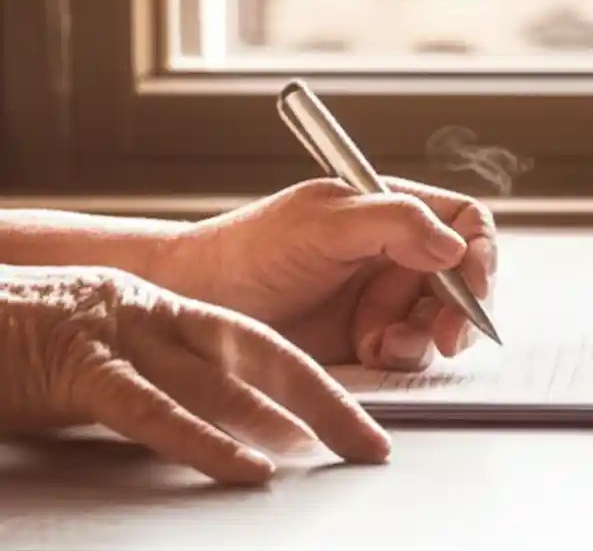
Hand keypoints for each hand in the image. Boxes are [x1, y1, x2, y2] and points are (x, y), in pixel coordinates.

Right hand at [0, 265, 390, 484]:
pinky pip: (149, 406)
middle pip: (259, 355)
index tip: (353, 423)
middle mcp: (148, 313)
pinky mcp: (73, 363)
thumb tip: (221, 432)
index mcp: (157, 312)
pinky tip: (246, 466)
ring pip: (217, 376)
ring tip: (331, 452)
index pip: (255, 345)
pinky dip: (203, 438)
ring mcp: (114, 331)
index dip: (310, 384)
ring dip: (280, 418)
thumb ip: (157, 388)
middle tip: (371, 444)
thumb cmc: (12, 347)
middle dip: (323, 401)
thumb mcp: (98, 366)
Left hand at [156, 178, 496, 370]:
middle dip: (463, 308)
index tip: (473, 284)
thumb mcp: (322, 223)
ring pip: (441, 321)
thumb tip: (454, 243)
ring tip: (386, 343)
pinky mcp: (368, 339)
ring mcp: (384, 298)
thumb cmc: (248, 249)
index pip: (465, 223)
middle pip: (464, 278)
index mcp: (393, 210)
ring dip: (426, 336)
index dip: (479, 252)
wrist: (195, 304)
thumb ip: (393, 222)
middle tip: (450, 337)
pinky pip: (410, 352)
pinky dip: (400, 357)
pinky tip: (368, 352)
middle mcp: (397, 252)